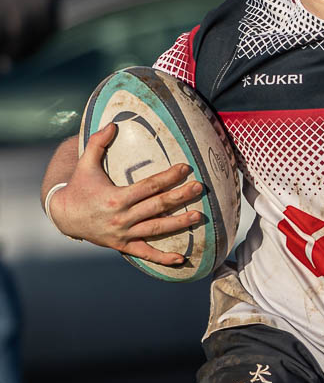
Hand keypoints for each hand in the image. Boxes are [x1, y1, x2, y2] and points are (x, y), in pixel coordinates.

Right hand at [47, 123, 203, 264]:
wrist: (64, 217)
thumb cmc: (79, 187)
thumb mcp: (85, 164)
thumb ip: (98, 143)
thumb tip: (112, 123)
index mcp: (116, 197)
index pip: (149, 185)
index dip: (169, 177)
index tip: (186, 168)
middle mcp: (122, 217)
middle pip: (157, 206)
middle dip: (180, 196)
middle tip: (200, 187)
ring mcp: (124, 234)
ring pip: (156, 229)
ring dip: (179, 223)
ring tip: (199, 216)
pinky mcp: (123, 246)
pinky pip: (146, 253)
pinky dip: (163, 258)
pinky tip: (181, 259)